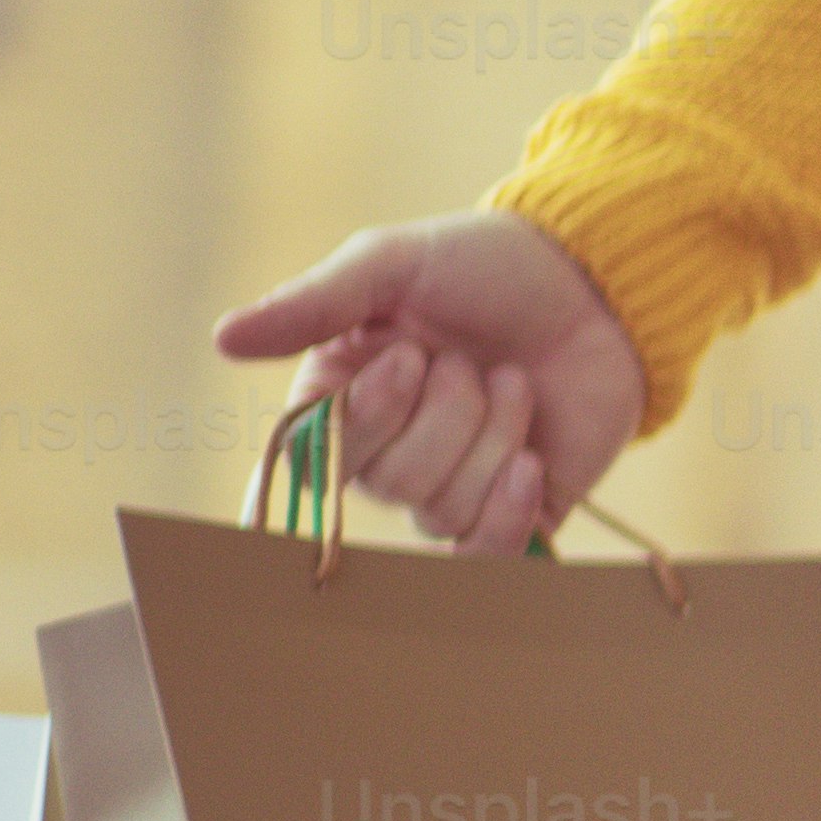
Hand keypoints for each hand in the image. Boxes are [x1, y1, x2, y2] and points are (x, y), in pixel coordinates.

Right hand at [207, 209, 648, 557]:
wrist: (598, 287)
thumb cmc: (488, 267)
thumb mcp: (395, 265)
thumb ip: (315, 303)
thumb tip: (222, 340)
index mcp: (341, 396)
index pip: (307, 455)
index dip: (360, 419)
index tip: (407, 358)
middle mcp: (386, 451)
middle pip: (384, 482)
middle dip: (444, 411)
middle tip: (471, 358)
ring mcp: (450, 487)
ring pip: (440, 508)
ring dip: (491, 433)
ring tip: (514, 380)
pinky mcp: (513, 514)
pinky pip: (486, 555)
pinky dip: (507, 511)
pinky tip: (531, 461)